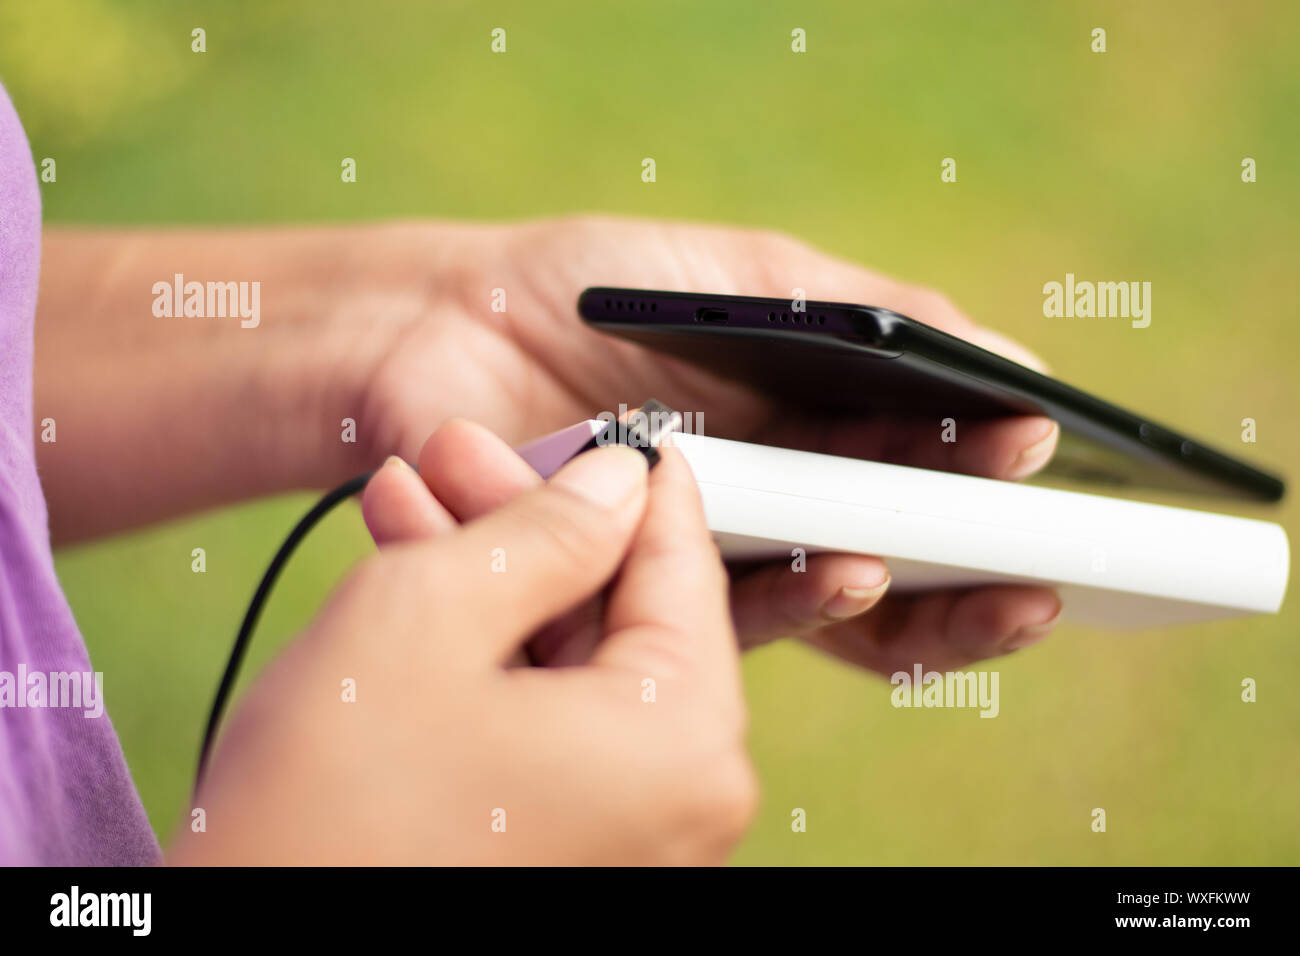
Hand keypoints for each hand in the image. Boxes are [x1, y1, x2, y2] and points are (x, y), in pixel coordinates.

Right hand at [174, 442, 754, 864]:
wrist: (244, 944)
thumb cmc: (327, 805)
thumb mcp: (432, 616)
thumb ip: (546, 533)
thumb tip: (618, 483)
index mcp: (685, 744)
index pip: (686, 568)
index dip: (632, 481)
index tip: (598, 427)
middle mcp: (684, 803)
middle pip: (621, 616)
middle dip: (531, 526)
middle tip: (457, 455)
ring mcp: (629, 836)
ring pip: (572, 665)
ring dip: (492, 581)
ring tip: (411, 500)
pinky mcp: (569, 854)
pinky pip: (548, 725)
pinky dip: (488, 658)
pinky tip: (418, 578)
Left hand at [346, 217, 1061, 671]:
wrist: (441, 326)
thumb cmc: (591, 288)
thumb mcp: (750, 278)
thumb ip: (877, 319)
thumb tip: (1019, 367)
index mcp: (804, 427)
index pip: (919, 475)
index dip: (985, 477)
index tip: (1040, 459)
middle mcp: (767, 503)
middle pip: (891, 567)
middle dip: (973, 586)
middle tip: (1040, 583)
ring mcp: (704, 557)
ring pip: (825, 614)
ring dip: (904, 609)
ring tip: (965, 586)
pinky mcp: (639, 599)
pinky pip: (729, 620)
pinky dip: (798, 600)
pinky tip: (851, 569)